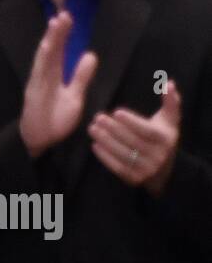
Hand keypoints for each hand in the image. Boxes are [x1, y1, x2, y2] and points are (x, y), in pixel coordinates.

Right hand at [19, 11, 97, 158]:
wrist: (40, 141)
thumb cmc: (55, 121)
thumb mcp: (74, 96)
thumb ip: (81, 77)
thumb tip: (90, 55)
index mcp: (53, 76)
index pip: (58, 52)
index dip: (63, 36)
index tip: (68, 19)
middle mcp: (43, 77)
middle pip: (50, 51)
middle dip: (56, 33)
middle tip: (63, 14)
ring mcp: (37, 84)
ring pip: (44, 58)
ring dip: (50, 40)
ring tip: (57, 23)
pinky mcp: (34, 93)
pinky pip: (39, 73)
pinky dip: (43, 58)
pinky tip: (47, 46)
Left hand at [87, 82, 180, 196]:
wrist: (164, 169)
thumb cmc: (163, 136)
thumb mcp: (170, 119)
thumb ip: (170, 101)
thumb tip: (168, 84)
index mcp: (166, 139)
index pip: (147, 130)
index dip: (131, 121)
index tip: (116, 112)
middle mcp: (158, 155)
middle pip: (132, 141)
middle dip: (113, 129)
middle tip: (97, 117)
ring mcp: (146, 169)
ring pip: (123, 154)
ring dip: (105, 141)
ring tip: (93, 129)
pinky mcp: (134, 178)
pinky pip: (117, 167)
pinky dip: (105, 157)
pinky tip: (95, 145)